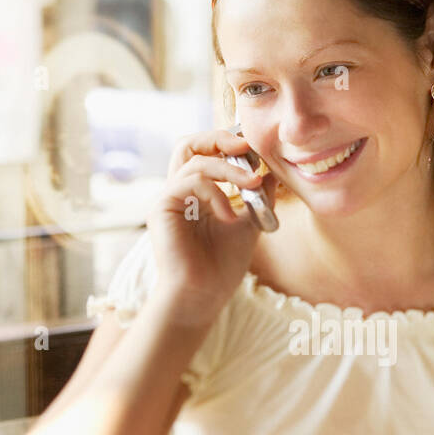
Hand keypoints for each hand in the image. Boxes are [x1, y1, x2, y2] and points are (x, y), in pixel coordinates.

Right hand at [147, 128, 278, 310]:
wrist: (203, 296)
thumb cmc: (222, 266)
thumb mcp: (250, 223)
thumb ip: (258, 196)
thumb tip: (272, 171)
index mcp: (197, 192)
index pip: (205, 152)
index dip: (228, 144)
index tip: (256, 153)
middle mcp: (179, 191)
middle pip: (189, 143)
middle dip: (219, 138)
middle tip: (247, 148)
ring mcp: (168, 198)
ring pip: (195, 160)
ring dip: (229, 169)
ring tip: (253, 185)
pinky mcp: (161, 207)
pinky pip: (189, 181)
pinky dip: (216, 192)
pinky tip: (229, 216)